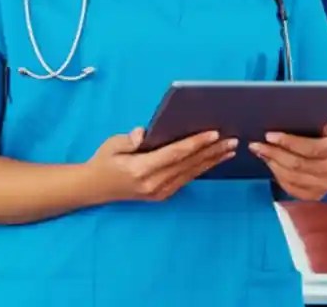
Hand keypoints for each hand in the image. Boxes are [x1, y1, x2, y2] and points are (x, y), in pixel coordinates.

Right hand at [85, 128, 236, 202]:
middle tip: (233, 139)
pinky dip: (203, 168)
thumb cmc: (104, 161)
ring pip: (191, 173)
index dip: (196, 143)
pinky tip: (216, 159)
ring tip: (231, 148)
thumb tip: (142, 133)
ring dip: (213, 160)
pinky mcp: (163, 195)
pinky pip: (187, 178)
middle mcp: (153, 184)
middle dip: (212, 151)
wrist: (94, 189)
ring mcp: (159, 192)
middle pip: (188, 164)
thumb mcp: (111, 145)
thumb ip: (128, 140)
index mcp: (140, 170)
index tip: (214, 133)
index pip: (174, 154)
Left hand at [249, 116, 326, 199]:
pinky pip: (291, 188)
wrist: (325, 163)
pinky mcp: (316, 195)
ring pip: (292, 176)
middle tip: (257, 144)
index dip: (290, 141)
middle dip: (275, 152)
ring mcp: (325, 183)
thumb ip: (309, 120)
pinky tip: (269, 164)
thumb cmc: (315, 139)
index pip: (313, 146)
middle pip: (299, 162)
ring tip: (259, 151)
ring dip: (273, 163)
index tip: (270, 135)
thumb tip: (288, 106)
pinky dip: (277, 175)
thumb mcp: (316, 127)